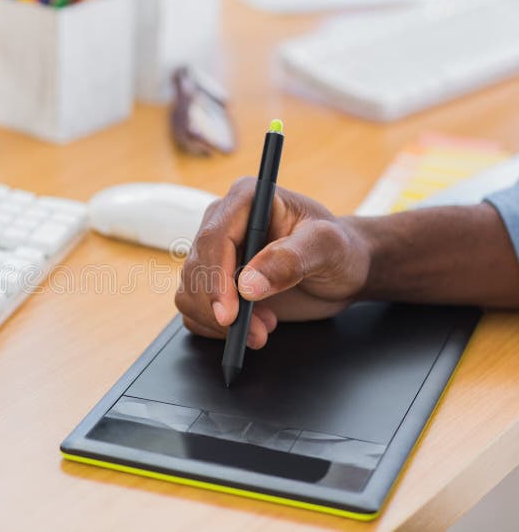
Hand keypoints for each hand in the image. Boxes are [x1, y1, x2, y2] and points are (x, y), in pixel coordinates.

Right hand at [175, 177, 370, 348]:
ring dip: (219, 322)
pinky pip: (193, 309)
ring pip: (189, 292)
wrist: (342, 270)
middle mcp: (222, 222)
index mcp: (245, 199)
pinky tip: (250, 327)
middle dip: (222, 309)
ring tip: (261, 329)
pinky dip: (215, 328)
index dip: (215, 279)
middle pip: (196, 269)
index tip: (229, 315)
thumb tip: (247, 285)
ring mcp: (215, 253)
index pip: (213, 238)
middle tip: (257, 332)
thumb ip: (290, 260)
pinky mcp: (213, 281)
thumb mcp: (327, 247)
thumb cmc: (339, 249)